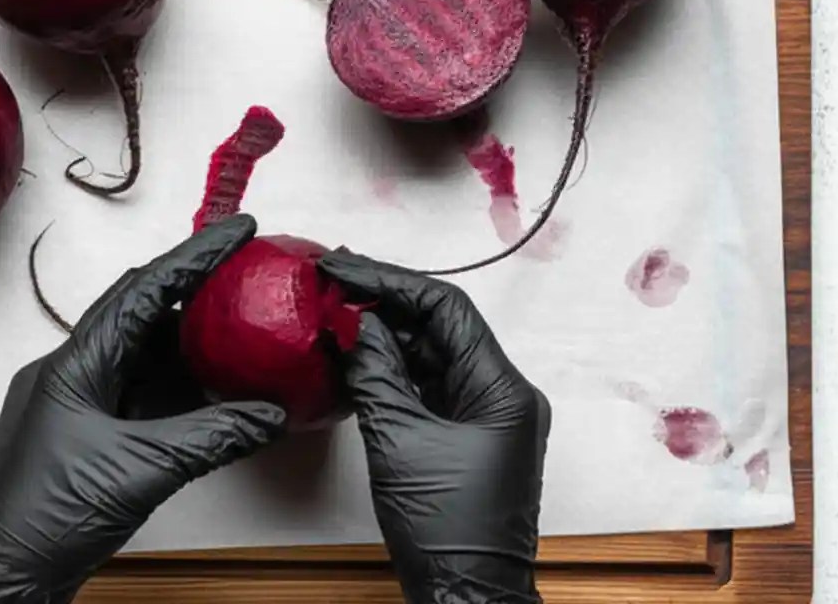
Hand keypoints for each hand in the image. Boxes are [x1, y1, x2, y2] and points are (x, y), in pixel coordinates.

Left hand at [0, 215, 287, 603]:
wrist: (1, 573)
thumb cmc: (48, 518)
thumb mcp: (144, 471)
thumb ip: (213, 437)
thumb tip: (271, 415)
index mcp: (74, 364)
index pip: (143, 290)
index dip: (195, 257)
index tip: (238, 231)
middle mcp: (70, 371)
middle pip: (139, 312)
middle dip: (192, 289)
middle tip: (243, 272)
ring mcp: (73, 402)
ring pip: (137, 352)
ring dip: (185, 340)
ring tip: (237, 325)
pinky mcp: (81, 432)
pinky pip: (132, 389)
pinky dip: (172, 383)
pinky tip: (207, 387)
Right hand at [319, 252, 552, 603]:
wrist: (468, 596)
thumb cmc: (445, 531)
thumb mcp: (397, 440)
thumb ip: (374, 373)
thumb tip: (354, 324)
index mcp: (501, 388)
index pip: (446, 307)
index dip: (390, 279)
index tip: (344, 267)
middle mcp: (503, 395)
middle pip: (442, 327)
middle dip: (386, 303)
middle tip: (333, 285)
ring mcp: (489, 416)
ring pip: (435, 355)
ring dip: (387, 337)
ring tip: (336, 317)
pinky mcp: (470, 437)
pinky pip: (432, 386)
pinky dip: (396, 371)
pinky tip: (357, 359)